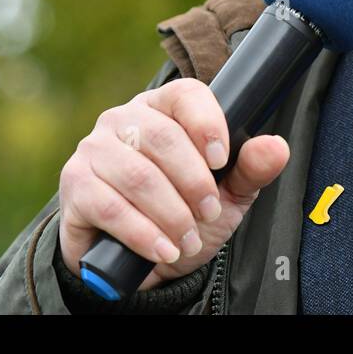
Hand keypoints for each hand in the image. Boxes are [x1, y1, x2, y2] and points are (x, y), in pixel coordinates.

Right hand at [57, 77, 290, 290]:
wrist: (138, 259)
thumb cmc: (185, 212)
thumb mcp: (227, 194)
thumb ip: (251, 169)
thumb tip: (276, 146)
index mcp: (162, 107)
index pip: (186, 95)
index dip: (207, 124)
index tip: (221, 160)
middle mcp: (123, 119)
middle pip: (163, 138)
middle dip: (194, 183)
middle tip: (209, 213)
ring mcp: (94, 149)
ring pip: (139, 176)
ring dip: (171, 214)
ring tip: (187, 239)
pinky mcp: (75, 184)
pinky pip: (110, 206)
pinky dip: (143, 233)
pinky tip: (163, 249)